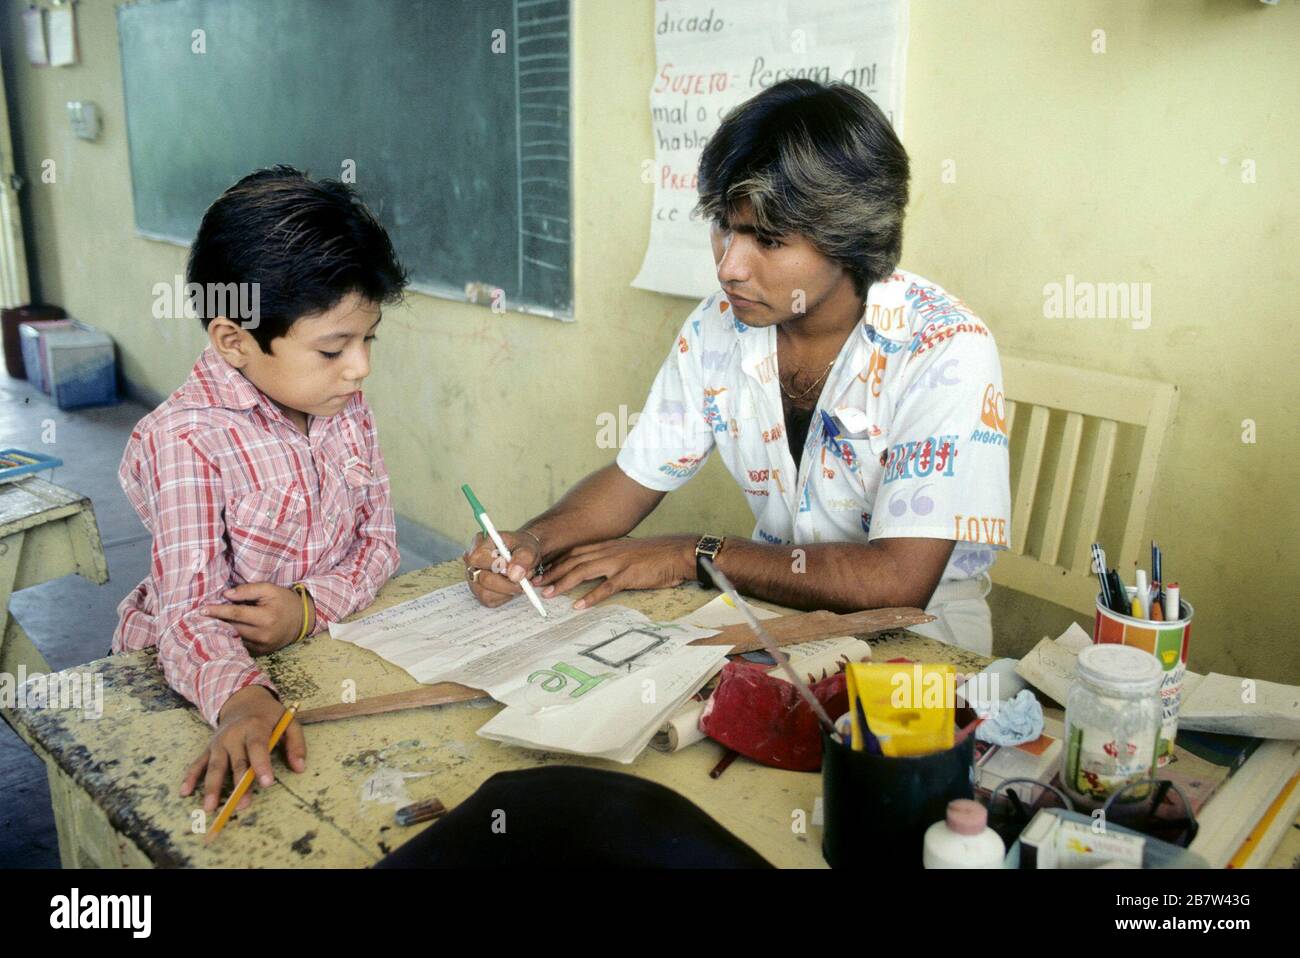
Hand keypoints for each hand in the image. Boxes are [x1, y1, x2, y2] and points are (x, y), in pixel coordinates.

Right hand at [180, 685, 306, 814]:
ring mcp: (219, 743)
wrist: (244, 700)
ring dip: (212, 787)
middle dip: (239, 783)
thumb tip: (300, 768)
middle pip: (236, 761)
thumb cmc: (270, 716)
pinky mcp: (209, 748)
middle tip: (243, 804)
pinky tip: (184, 792)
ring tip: (210, 807)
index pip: (258, 748)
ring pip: (215, 766)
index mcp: (255, 727)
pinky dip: (190, 777)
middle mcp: (234, 735)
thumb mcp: (288, 722)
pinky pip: (198, 763)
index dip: (262, 765)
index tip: (266, 783)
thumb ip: (296, 744)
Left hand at [202, 582, 312, 655]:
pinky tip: (221, 633)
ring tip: (206, 625)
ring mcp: (262, 646)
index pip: (236, 613)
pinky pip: (241, 646)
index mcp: (266, 617)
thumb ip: (248, 590)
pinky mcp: (261, 652)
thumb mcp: (269, 589)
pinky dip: (230, 639)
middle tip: (199, 617)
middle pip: (232, 628)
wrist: (302, 620)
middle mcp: (263, 634)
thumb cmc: (284, 601)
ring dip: (220, 632)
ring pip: (234, 639)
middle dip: (215, 621)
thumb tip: (225, 595)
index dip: (218, 610)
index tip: (202, 608)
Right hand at [462, 530, 543, 608]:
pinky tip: (511, 586)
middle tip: (524, 580)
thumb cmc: (522, 548)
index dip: (497, 567)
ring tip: (519, 581)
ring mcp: (473, 578)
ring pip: (486, 593)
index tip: (516, 571)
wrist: (523, 556)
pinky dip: (505, 596)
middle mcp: (473, 562)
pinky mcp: (479, 591)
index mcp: (480, 544)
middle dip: (508, 583)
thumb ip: (523, 558)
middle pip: (484, 579)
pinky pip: (490, 601)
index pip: (479, 558)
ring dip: (507, 591)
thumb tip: (514, 574)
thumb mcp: (528, 547)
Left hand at [535, 535, 696, 608]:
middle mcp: (609, 551)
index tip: (541, 571)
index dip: (556, 561)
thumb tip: (597, 570)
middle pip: (573, 561)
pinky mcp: (629, 575)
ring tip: (548, 594)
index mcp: (608, 545)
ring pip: (583, 571)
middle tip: (534, 584)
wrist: (678, 553)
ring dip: (563, 583)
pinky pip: (606, 587)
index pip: (575, 552)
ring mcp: (618, 562)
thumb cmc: (656, 556)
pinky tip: (579, 606)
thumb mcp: (628, 552)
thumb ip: (611, 559)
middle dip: (551, 572)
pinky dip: (591, 596)